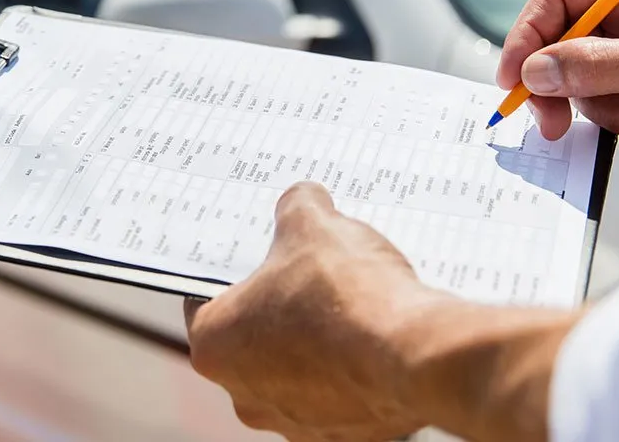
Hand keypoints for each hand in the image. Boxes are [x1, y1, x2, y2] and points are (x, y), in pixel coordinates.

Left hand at [184, 182, 436, 441]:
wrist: (413, 354)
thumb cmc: (346, 294)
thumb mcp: (313, 224)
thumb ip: (297, 207)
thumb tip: (303, 201)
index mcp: (214, 344)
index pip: (206, 301)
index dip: (234, 273)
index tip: (259, 258)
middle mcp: (243, 395)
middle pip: (252, 340)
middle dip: (279, 310)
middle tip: (310, 278)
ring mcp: (293, 423)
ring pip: (296, 373)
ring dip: (317, 345)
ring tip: (352, 309)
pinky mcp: (341, 439)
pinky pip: (340, 397)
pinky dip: (353, 373)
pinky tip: (376, 341)